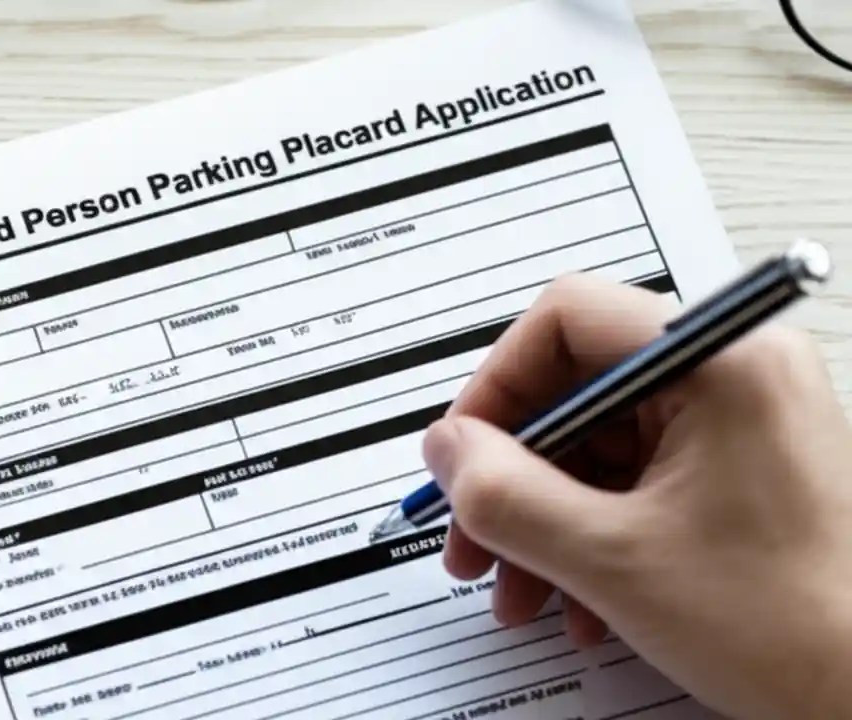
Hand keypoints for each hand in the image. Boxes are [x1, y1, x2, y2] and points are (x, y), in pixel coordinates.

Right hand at [425, 275, 851, 719]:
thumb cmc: (803, 627)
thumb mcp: (613, 560)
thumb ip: (506, 496)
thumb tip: (448, 451)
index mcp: (722, 361)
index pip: (566, 319)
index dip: (496, 386)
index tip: (464, 451)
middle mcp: (737, 373)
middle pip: (576, 389)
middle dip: (512, 476)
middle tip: (475, 533)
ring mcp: (740, 421)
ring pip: (598, 444)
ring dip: (543, 518)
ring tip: (521, 586)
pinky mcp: (739, 466)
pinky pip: (635, 478)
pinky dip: (589, 532)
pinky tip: (576, 596)